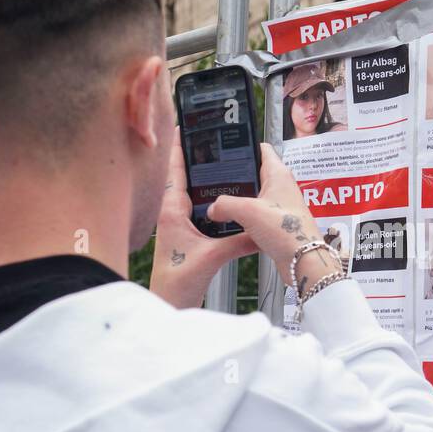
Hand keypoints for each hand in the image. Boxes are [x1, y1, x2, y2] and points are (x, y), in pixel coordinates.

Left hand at [149, 128, 256, 307]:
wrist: (169, 305)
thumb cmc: (177, 283)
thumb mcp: (213, 257)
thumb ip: (240, 240)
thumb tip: (263, 229)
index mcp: (171, 212)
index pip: (174, 172)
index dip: (178, 149)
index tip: (183, 127)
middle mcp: (172, 215)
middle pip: (183, 179)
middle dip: (195, 160)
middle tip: (209, 141)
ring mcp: (178, 226)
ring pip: (191, 196)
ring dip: (202, 182)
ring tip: (219, 165)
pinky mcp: (186, 237)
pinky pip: (198, 212)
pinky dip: (209, 203)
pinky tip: (224, 202)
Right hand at [207, 143, 338, 292]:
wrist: (303, 260)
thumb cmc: (288, 231)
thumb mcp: (249, 211)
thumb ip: (225, 204)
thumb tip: (213, 208)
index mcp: (278, 174)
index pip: (262, 149)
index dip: (245, 145)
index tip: (228, 146)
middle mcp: (281, 187)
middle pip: (255, 173)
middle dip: (236, 176)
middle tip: (216, 177)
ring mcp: (279, 206)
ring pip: (254, 196)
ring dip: (239, 199)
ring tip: (219, 201)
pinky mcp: (277, 223)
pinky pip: (256, 215)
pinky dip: (244, 217)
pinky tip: (231, 222)